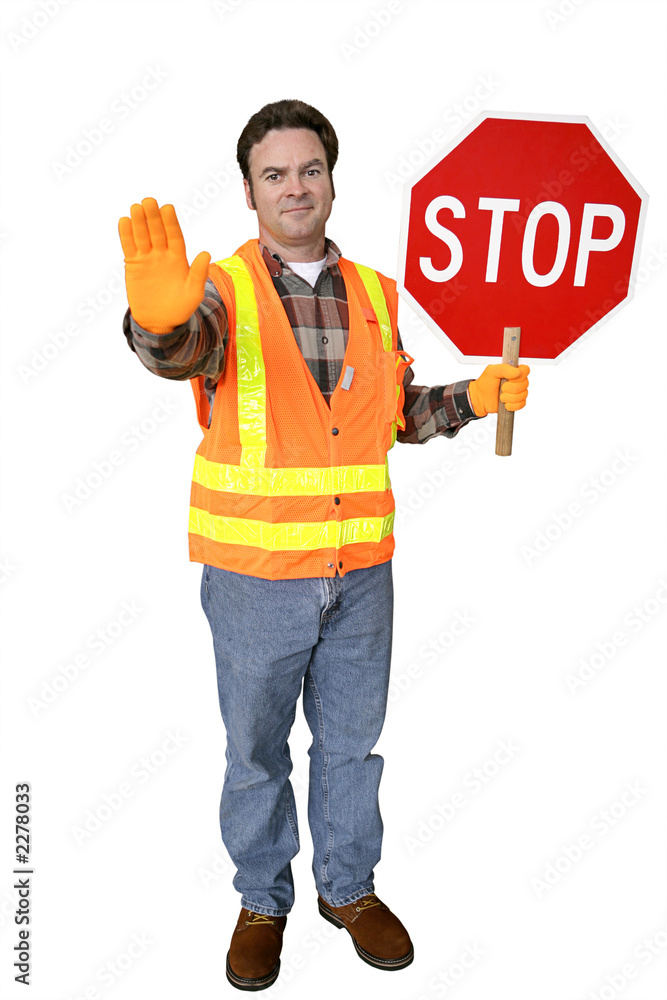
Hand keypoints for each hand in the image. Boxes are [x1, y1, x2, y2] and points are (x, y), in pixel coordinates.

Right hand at [118, 197, 210, 332]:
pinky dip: (126, 235)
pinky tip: (124, 221)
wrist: (160, 322)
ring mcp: (147, 258)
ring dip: (139, 222)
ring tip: (136, 207)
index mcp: (179, 258)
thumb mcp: (193, 293)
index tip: (167, 208)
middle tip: (149, 201)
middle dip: (153, 217)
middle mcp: (162, 254)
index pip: (174, 236)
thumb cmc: (180, 308)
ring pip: (142, 236)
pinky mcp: (133, 265)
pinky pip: (129, 247)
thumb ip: (199, 274)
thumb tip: (206, 253)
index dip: (171, 223)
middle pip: (157, 232)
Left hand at [469, 363, 529, 416]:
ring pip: (523, 395)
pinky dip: (511, 405)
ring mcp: (519, 392)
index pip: (526, 370)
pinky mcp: (517, 403)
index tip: (509, 378)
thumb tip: (518, 372)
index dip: (519, 375)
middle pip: (525, 384)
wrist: (480, 398)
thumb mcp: (491, 371)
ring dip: (509, 397)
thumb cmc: (485, 383)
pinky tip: (504, 404)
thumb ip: (504, 368)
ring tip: (501, 396)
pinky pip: (521, 404)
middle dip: (510, 388)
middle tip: (501, 388)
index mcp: (514, 371)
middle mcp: (518, 381)